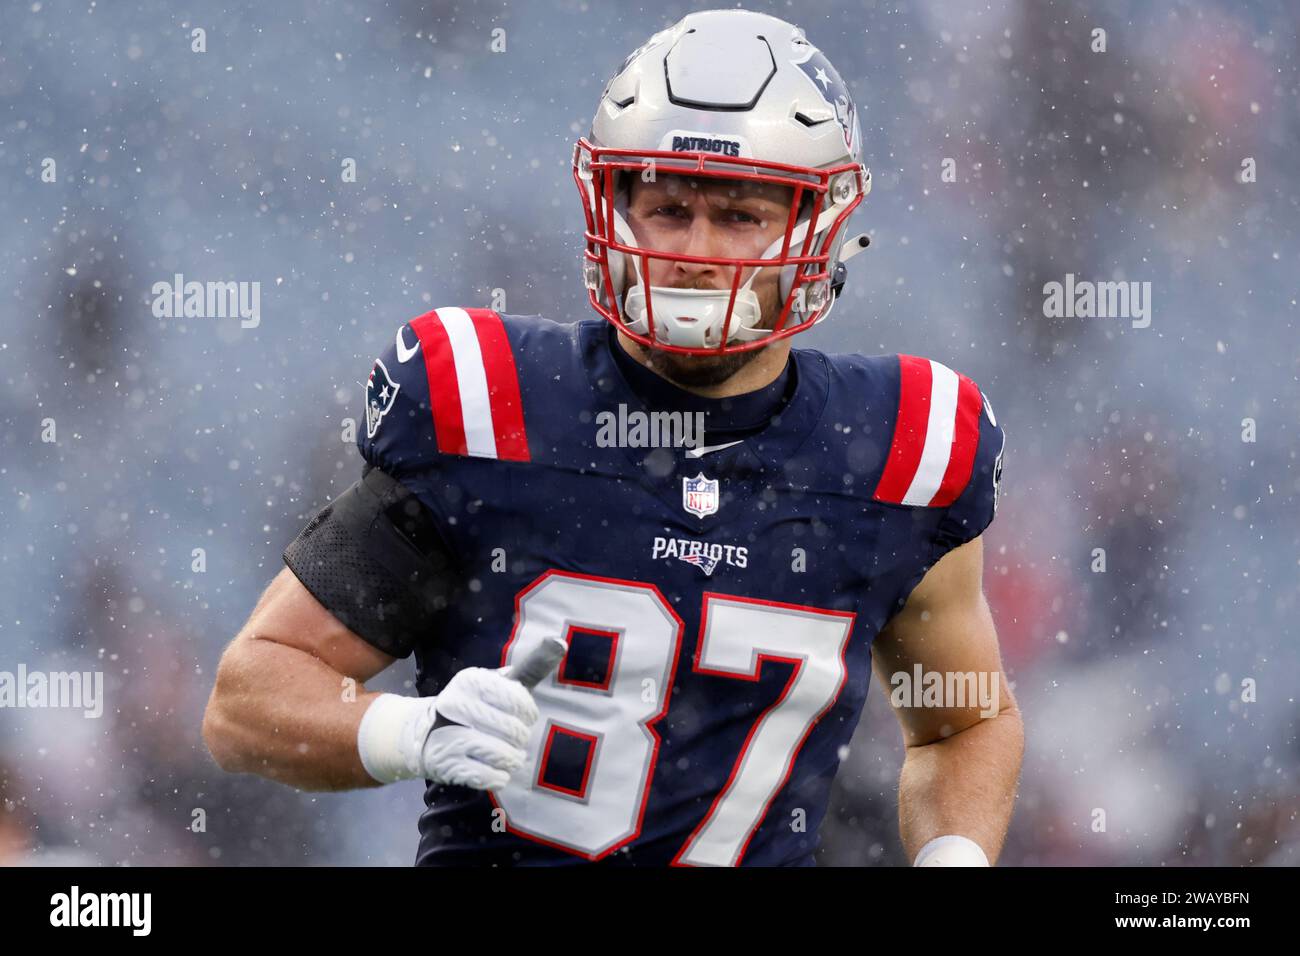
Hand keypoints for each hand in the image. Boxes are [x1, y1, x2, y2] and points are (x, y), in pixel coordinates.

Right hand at [420, 666, 540, 790]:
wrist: (421, 737)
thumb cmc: (461, 712)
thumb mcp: (478, 689)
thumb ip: (504, 683)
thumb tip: (533, 672)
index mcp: (469, 682)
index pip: (512, 696)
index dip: (527, 710)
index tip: (529, 717)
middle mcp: (455, 704)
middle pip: (509, 727)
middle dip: (521, 737)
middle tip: (520, 741)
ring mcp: (448, 737)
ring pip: (500, 753)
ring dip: (513, 759)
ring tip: (514, 758)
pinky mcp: (447, 765)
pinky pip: (487, 776)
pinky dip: (499, 777)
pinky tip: (500, 773)